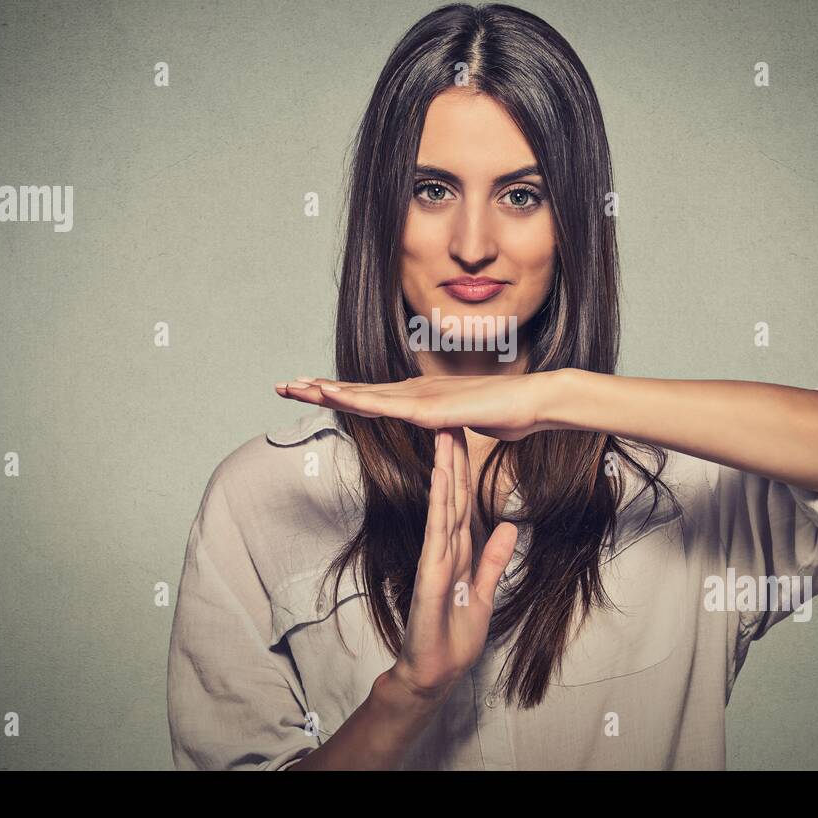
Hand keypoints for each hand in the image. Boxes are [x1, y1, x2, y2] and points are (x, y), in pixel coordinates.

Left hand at [273, 371, 563, 440]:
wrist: (535, 402)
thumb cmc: (508, 413)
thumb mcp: (467, 425)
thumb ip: (449, 427)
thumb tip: (442, 432)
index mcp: (419, 398)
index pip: (370, 398)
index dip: (337, 394)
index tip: (308, 391)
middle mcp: (415, 391)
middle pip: (358, 392)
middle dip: (318, 388)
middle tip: (282, 385)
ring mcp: (422, 398)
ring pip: (365, 395)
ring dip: (328, 391)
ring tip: (296, 386)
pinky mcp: (432, 408)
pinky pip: (388, 407)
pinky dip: (358, 399)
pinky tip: (335, 396)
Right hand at [388, 428, 518, 700]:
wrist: (435, 673)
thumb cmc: (453, 636)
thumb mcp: (483, 592)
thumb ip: (493, 559)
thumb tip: (508, 526)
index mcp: (456, 551)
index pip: (460, 501)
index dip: (463, 468)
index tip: (465, 436)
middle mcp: (443, 548)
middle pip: (449, 494)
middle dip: (451, 457)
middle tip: (451, 417)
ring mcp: (434, 558)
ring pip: (442, 504)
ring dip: (443, 469)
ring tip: (444, 434)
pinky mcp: (430, 573)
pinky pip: (437, 531)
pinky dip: (438, 502)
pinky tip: (439, 477)